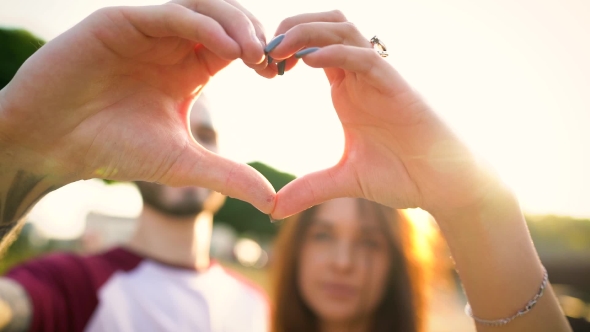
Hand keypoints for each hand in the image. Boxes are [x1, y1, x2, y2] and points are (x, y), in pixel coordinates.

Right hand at [0, 0, 275, 212]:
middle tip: (273, 60)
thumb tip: (273, 203)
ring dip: (235, 24)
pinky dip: (203, 25)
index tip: (279, 74)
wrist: (53, 146)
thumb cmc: (114, 150)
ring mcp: (147, 30)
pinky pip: (172, 14)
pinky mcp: (122, 21)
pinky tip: (226, 48)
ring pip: (203, 8)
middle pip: (226, 20)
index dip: (261, 54)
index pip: (235, 47)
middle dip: (255, 34)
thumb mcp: (183, 164)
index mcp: (187, 69)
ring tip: (255, 53)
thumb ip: (228, 176)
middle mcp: (171, 45)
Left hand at [265, 11, 499, 218]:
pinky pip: (364, 57)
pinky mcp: (396, 85)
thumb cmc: (402, 175)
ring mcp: (379, 78)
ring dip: (308, 31)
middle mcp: (361, 76)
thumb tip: (273, 209)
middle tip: (263, 49)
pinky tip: (309, 62)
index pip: (312, 47)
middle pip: (325, 25)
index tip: (257, 64)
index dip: (284, 48)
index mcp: (347, 90)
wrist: (444, 184)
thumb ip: (309, 189)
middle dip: (291, 26)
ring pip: (343, 29)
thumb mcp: (343, 181)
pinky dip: (336, 52)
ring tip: (279, 48)